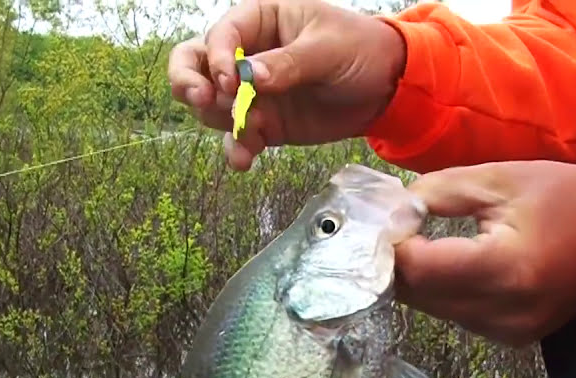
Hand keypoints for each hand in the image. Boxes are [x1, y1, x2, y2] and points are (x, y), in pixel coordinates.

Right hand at [168, 0, 406, 170]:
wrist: (387, 89)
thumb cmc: (360, 50)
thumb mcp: (329, 49)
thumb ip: (289, 63)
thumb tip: (251, 78)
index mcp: (260, 19)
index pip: (222, 35)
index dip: (217, 58)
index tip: (229, 82)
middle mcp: (247, 54)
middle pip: (194, 63)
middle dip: (188, 82)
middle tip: (201, 100)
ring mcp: (252, 91)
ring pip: (211, 105)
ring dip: (221, 120)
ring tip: (252, 131)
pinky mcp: (264, 123)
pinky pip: (237, 136)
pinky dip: (236, 148)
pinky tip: (244, 161)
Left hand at [395, 161, 575, 345]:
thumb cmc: (564, 197)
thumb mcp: (499, 179)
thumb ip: (438, 193)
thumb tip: (394, 212)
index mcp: (505, 267)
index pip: (420, 269)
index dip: (393, 246)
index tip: (388, 220)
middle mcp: (504, 311)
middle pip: (420, 296)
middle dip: (399, 264)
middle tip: (395, 231)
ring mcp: (508, 331)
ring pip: (434, 310)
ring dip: (420, 280)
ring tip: (422, 245)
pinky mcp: (512, 338)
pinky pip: (458, 317)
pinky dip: (446, 293)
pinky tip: (454, 266)